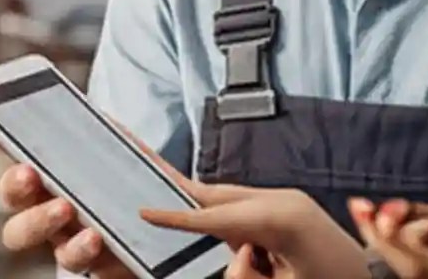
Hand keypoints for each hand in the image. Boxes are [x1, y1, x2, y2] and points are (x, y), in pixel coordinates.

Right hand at [0, 120, 137, 277]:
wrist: (177, 221)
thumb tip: (75, 105)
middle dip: (15, 189)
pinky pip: (83, 266)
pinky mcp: (103, 266)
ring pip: (43, 244)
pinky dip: (83, 250)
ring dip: (46, 223)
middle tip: (29, 174)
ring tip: (66, 208)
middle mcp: (55, 216)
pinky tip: (95, 237)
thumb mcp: (124, 149)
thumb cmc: (141, 184)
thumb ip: (100, 131)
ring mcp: (75, 243)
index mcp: (54, 184)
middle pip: (14, 208)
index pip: (16, 165)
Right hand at [140, 184, 370, 278]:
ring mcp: (287, 202)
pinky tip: (207, 222)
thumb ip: (246, 274)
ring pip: (227, 201)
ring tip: (174, 198)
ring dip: (200, 207)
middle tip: (140, 160)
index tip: (143, 211)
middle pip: (216, 195)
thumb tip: (235, 253)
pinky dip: (221, 216)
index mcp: (281, 218)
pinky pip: (243, 212)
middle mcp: (283, 201)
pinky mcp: (287, 211)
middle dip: (178, 188)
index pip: (214, 218)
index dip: (175, 217)